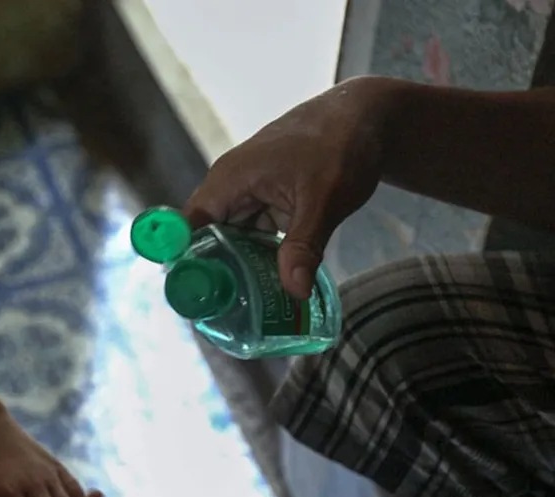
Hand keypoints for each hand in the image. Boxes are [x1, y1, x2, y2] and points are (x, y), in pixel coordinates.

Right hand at [184, 77, 391, 299]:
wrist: (368, 118)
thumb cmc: (341, 145)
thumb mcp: (324, 199)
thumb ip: (305, 245)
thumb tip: (293, 292)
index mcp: (229, 180)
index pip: (188, 229)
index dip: (186, 265)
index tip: (197, 302)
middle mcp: (231, 189)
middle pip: (208, 242)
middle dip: (217, 279)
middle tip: (229, 320)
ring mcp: (249, 196)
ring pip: (233, 244)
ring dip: (241, 274)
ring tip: (250, 314)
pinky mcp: (267, 204)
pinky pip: (254, 239)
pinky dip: (262, 262)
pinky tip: (272, 289)